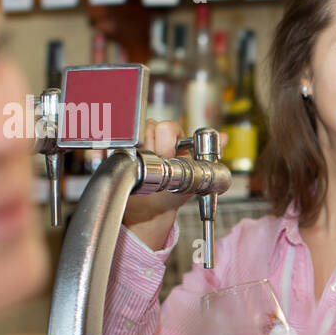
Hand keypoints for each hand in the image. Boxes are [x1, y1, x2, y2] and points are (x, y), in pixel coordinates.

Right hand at [122, 119, 224, 248]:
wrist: (153, 209)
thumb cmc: (173, 191)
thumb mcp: (195, 175)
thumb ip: (207, 156)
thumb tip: (225, 138)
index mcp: (172, 137)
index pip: (167, 125)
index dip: (167, 140)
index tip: (167, 156)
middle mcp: (153, 136)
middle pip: (146, 126)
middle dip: (152, 147)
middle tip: (155, 165)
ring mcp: (134, 143)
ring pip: (130, 134)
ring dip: (136, 153)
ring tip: (143, 168)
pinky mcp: (117, 151)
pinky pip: (110, 143)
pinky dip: (115, 153)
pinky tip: (127, 166)